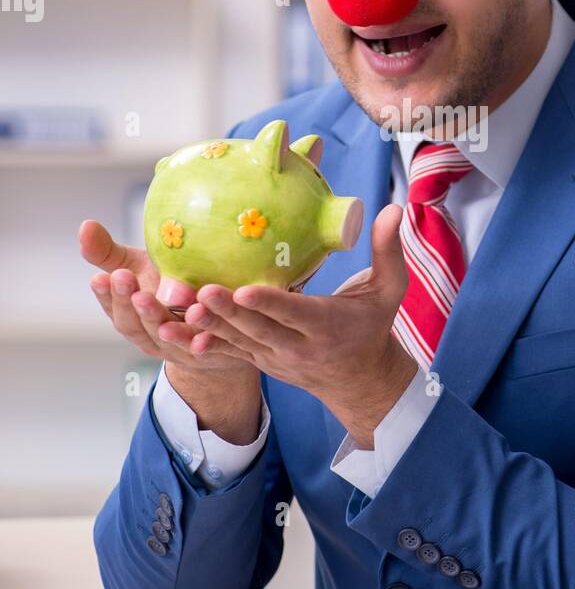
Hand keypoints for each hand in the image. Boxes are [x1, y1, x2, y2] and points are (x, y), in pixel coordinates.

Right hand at [79, 220, 256, 377]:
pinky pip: (200, 345)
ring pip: (162, 334)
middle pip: (132, 324)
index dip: (105, 295)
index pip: (112, 307)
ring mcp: (175, 346)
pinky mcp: (205, 350)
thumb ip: (109, 251)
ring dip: (152, 316)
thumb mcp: (137, 265)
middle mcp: (148, 335)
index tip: (99, 277)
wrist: (211, 308)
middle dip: (125, 300)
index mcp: (128, 315)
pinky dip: (194, 335)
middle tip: (121, 276)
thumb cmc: (166, 283)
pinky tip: (194, 314)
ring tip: (145, 296)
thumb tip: (85, 225)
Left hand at [169, 204, 418, 447]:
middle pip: (257, 330)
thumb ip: (388, 251)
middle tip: (198, 290)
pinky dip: (197, 343)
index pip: (295, 315)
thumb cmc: (372, 326)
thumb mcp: (389, 292)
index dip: (270, 304)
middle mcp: (297, 348)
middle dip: (227, 313)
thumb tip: (394, 207)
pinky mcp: (257, 362)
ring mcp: (273, 359)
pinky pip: (224, 353)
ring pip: (234, 343)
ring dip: (202, 327)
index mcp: (328, 327)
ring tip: (174, 304)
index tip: (245, 289)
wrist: (358, 380)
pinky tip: (166, 330)